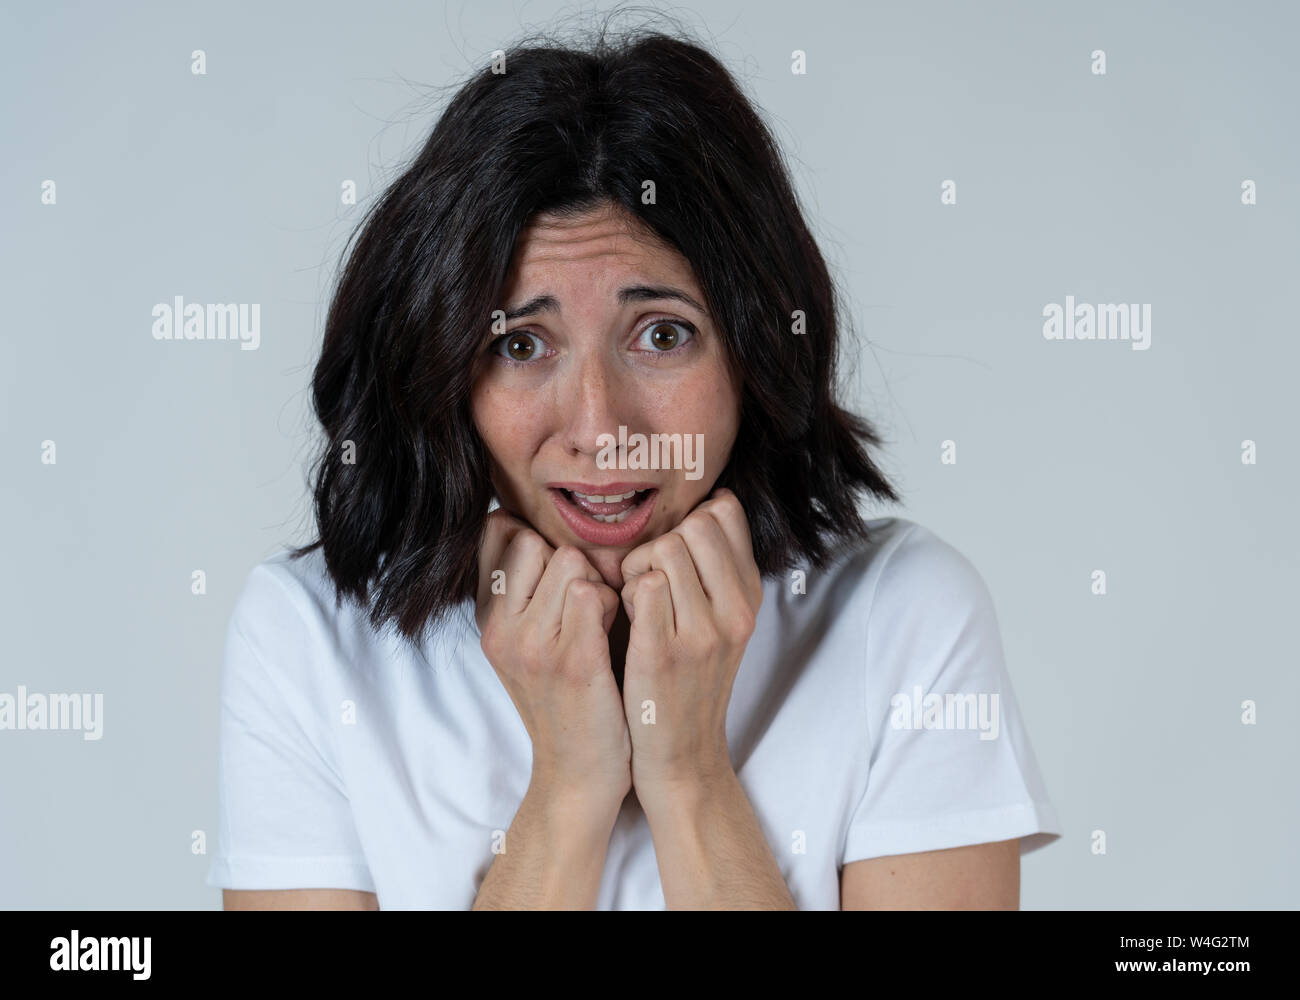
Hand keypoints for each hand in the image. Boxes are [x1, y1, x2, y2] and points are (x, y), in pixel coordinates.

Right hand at [476, 509, 631, 807]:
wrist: (579, 775)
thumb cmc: (567, 699)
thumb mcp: (525, 643)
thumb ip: (524, 589)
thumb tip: (531, 520)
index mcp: (488, 620)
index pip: (498, 530)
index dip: (537, 539)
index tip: (558, 574)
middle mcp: (501, 630)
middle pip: (539, 542)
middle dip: (571, 563)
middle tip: (585, 606)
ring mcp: (534, 646)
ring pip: (572, 562)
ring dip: (599, 584)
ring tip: (603, 623)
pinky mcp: (573, 663)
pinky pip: (594, 594)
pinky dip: (618, 603)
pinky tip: (619, 632)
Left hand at [618, 488, 762, 797]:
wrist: (681, 756)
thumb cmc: (687, 681)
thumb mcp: (722, 623)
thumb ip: (715, 569)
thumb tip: (707, 504)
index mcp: (749, 595)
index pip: (726, 512)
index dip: (688, 522)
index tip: (673, 556)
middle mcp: (736, 610)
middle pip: (693, 525)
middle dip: (660, 543)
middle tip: (648, 581)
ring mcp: (704, 632)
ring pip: (664, 549)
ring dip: (637, 568)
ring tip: (636, 604)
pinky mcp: (665, 652)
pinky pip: (642, 586)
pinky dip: (624, 595)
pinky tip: (625, 622)